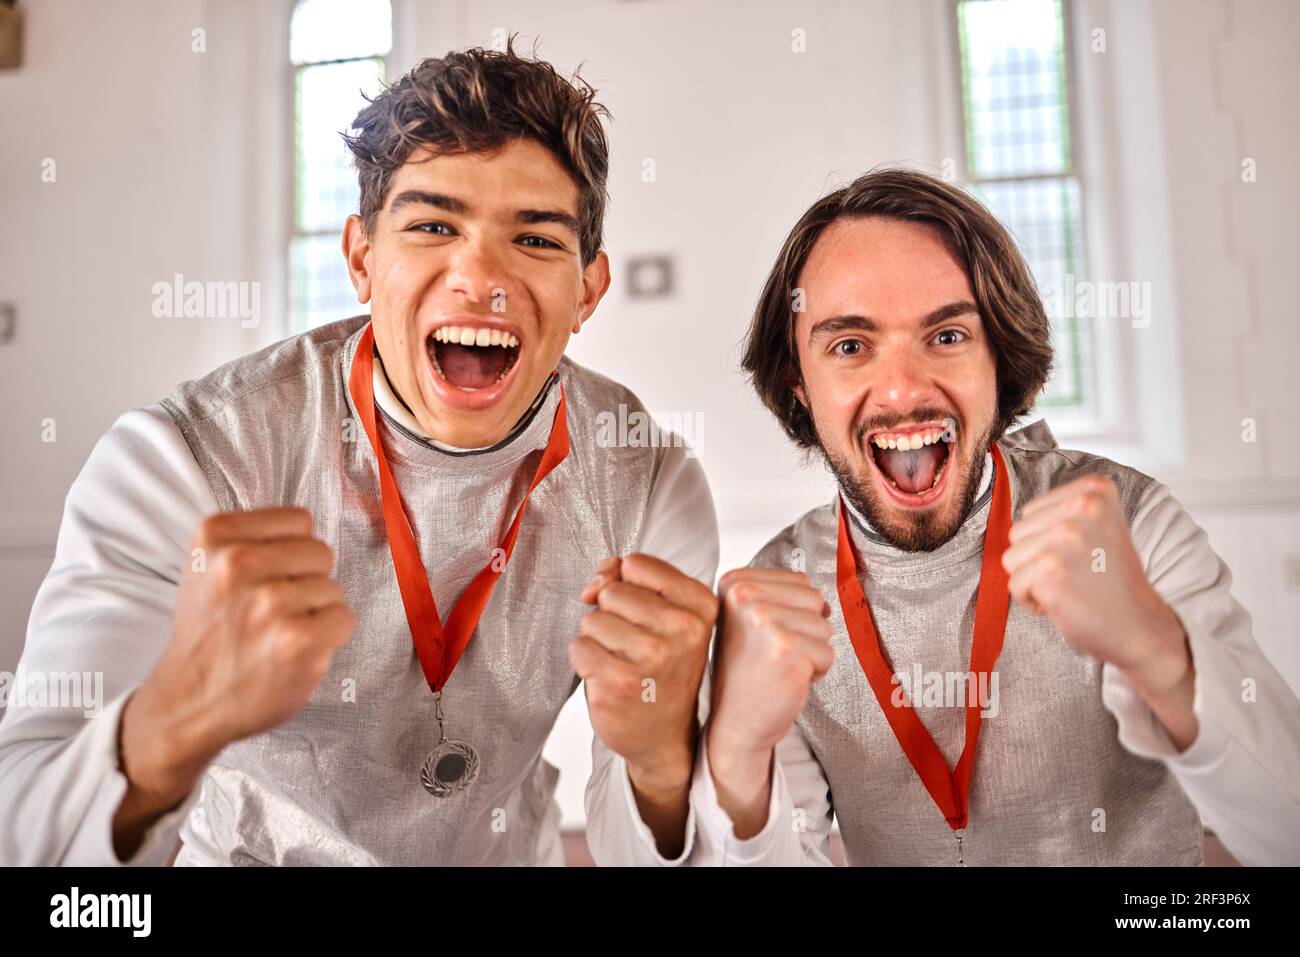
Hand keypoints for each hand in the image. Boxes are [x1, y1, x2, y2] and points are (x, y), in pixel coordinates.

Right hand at [114, 507, 355, 857]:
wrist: (190, 701)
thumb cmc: (211, 632)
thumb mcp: (208, 566)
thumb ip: (253, 538)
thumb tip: (313, 529)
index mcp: (214, 535)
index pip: (299, 520)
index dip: (291, 552)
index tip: (265, 579)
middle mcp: (238, 564)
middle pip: (320, 551)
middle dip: (307, 580)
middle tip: (273, 612)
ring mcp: (268, 603)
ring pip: (333, 587)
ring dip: (316, 612)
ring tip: (279, 633)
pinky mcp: (296, 639)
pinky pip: (344, 618)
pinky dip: (331, 636)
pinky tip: (297, 650)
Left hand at [569, 554, 716, 856]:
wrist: (665, 736)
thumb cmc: (662, 670)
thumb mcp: (664, 616)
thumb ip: (628, 580)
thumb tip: (595, 582)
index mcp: (700, 605)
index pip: (637, 564)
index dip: (626, 582)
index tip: (640, 610)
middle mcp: (683, 629)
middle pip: (612, 591)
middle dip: (611, 615)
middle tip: (633, 645)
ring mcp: (652, 657)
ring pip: (592, 619)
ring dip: (598, 640)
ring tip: (622, 663)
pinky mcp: (620, 683)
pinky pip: (579, 647)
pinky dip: (585, 662)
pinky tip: (609, 678)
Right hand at [706, 568, 833, 837]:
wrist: (735, 721)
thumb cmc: (747, 670)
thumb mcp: (749, 618)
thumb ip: (779, 595)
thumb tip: (824, 600)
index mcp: (735, 584)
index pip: (799, 579)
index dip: (794, 611)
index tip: (765, 632)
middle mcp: (745, 597)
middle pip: (814, 598)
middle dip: (806, 629)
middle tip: (775, 651)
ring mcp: (765, 622)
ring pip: (824, 626)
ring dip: (811, 651)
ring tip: (780, 664)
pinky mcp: (787, 650)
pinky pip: (828, 653)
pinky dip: (816, 671)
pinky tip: (786, 678)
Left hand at [1002, 475, 1196, 746]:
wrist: (1140, 627)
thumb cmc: (1111, 580)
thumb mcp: (1097, 526)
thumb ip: (1061, 511)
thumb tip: (1010, 506)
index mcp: (1095, 489)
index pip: (1031, 512)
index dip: (1047, 542)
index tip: (1082, 556)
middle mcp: (1082, 506)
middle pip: (1018, 533)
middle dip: (1037, 560)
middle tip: (1077, 575)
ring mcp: (1066, 537)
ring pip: (1011, 558)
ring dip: (1033, 580)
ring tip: (1071, 586)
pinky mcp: (1052, 571)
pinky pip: (1014, 585)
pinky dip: (1032, 601)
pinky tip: (1065, 603)